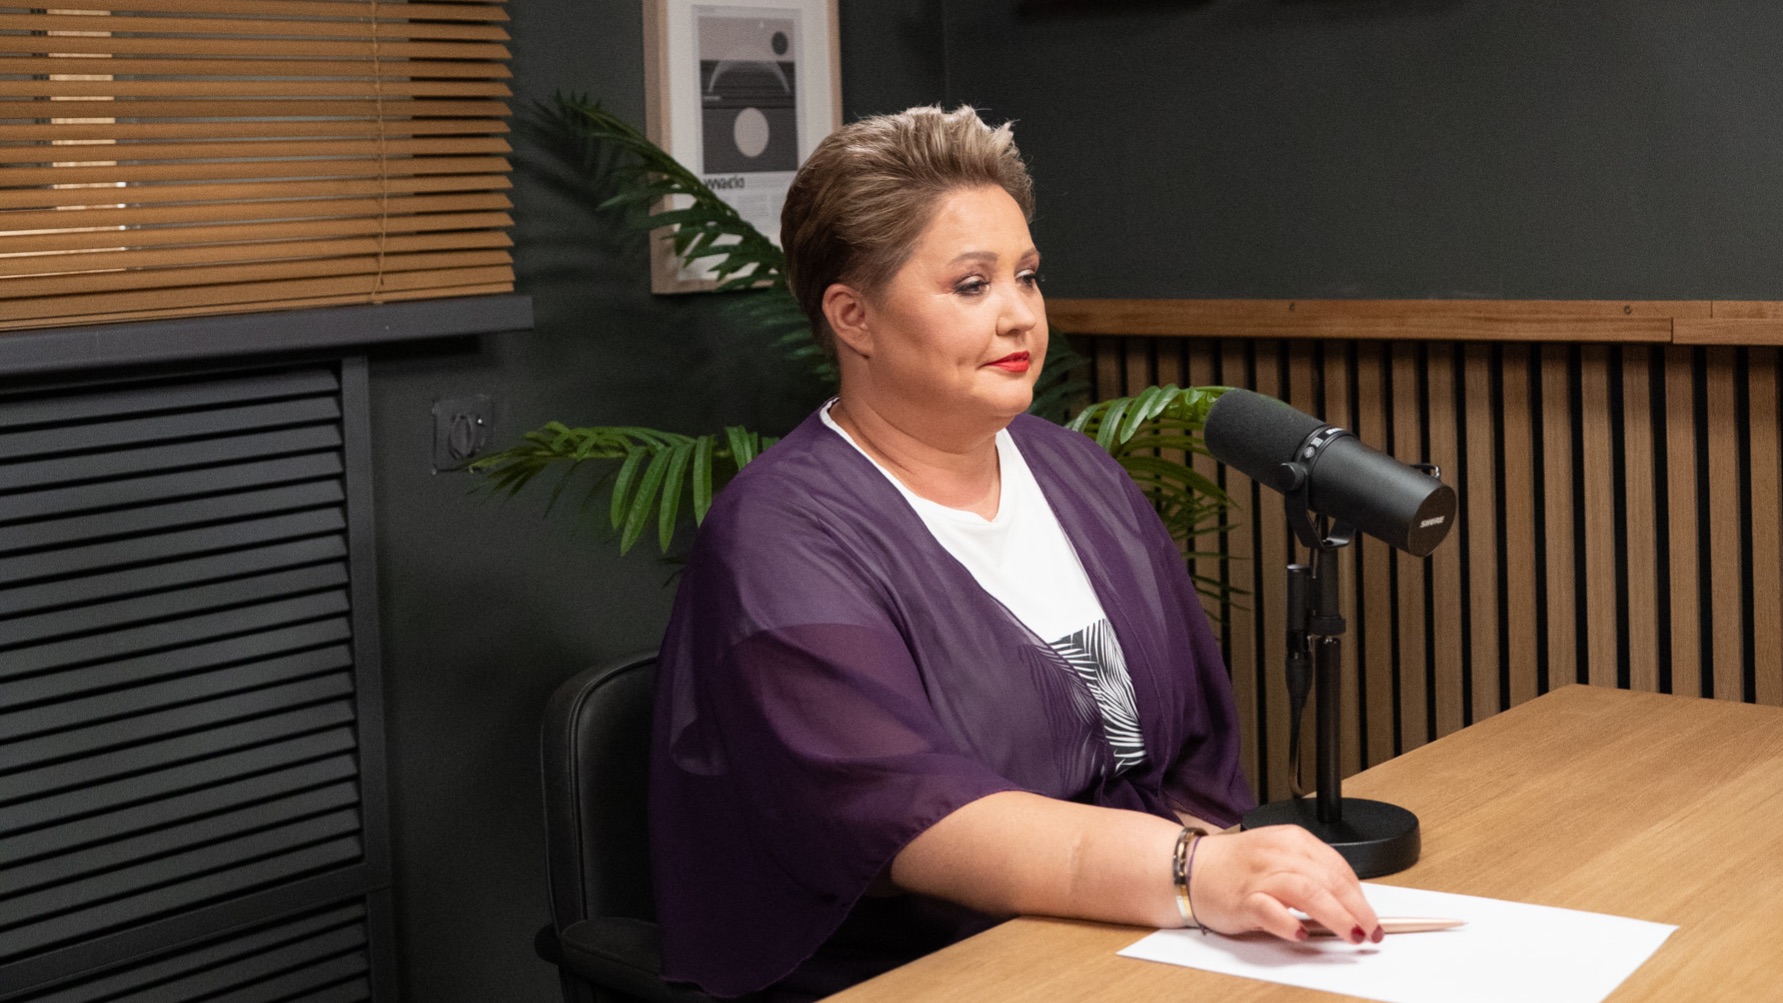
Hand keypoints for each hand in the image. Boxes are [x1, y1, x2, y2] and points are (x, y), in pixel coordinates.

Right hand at [1187, 826, 1381, 943]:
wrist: (1190, 869)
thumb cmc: (1236, 867)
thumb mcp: (1278, 856)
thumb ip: (1310, 873)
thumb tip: (1347, 903)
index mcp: (1291, 840)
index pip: (1337, 867)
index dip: (1360, 894)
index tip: (1370, 916)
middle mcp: (1277, 854)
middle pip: (1328, 880)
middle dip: (1356, 908)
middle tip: (1370, 930)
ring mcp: (1259, 875)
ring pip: (1307, 892)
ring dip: (1335, 915)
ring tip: (1351, 933)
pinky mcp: (1242, 898)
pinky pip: (1269, 910)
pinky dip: (1288, 922)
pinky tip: (1301, 933)